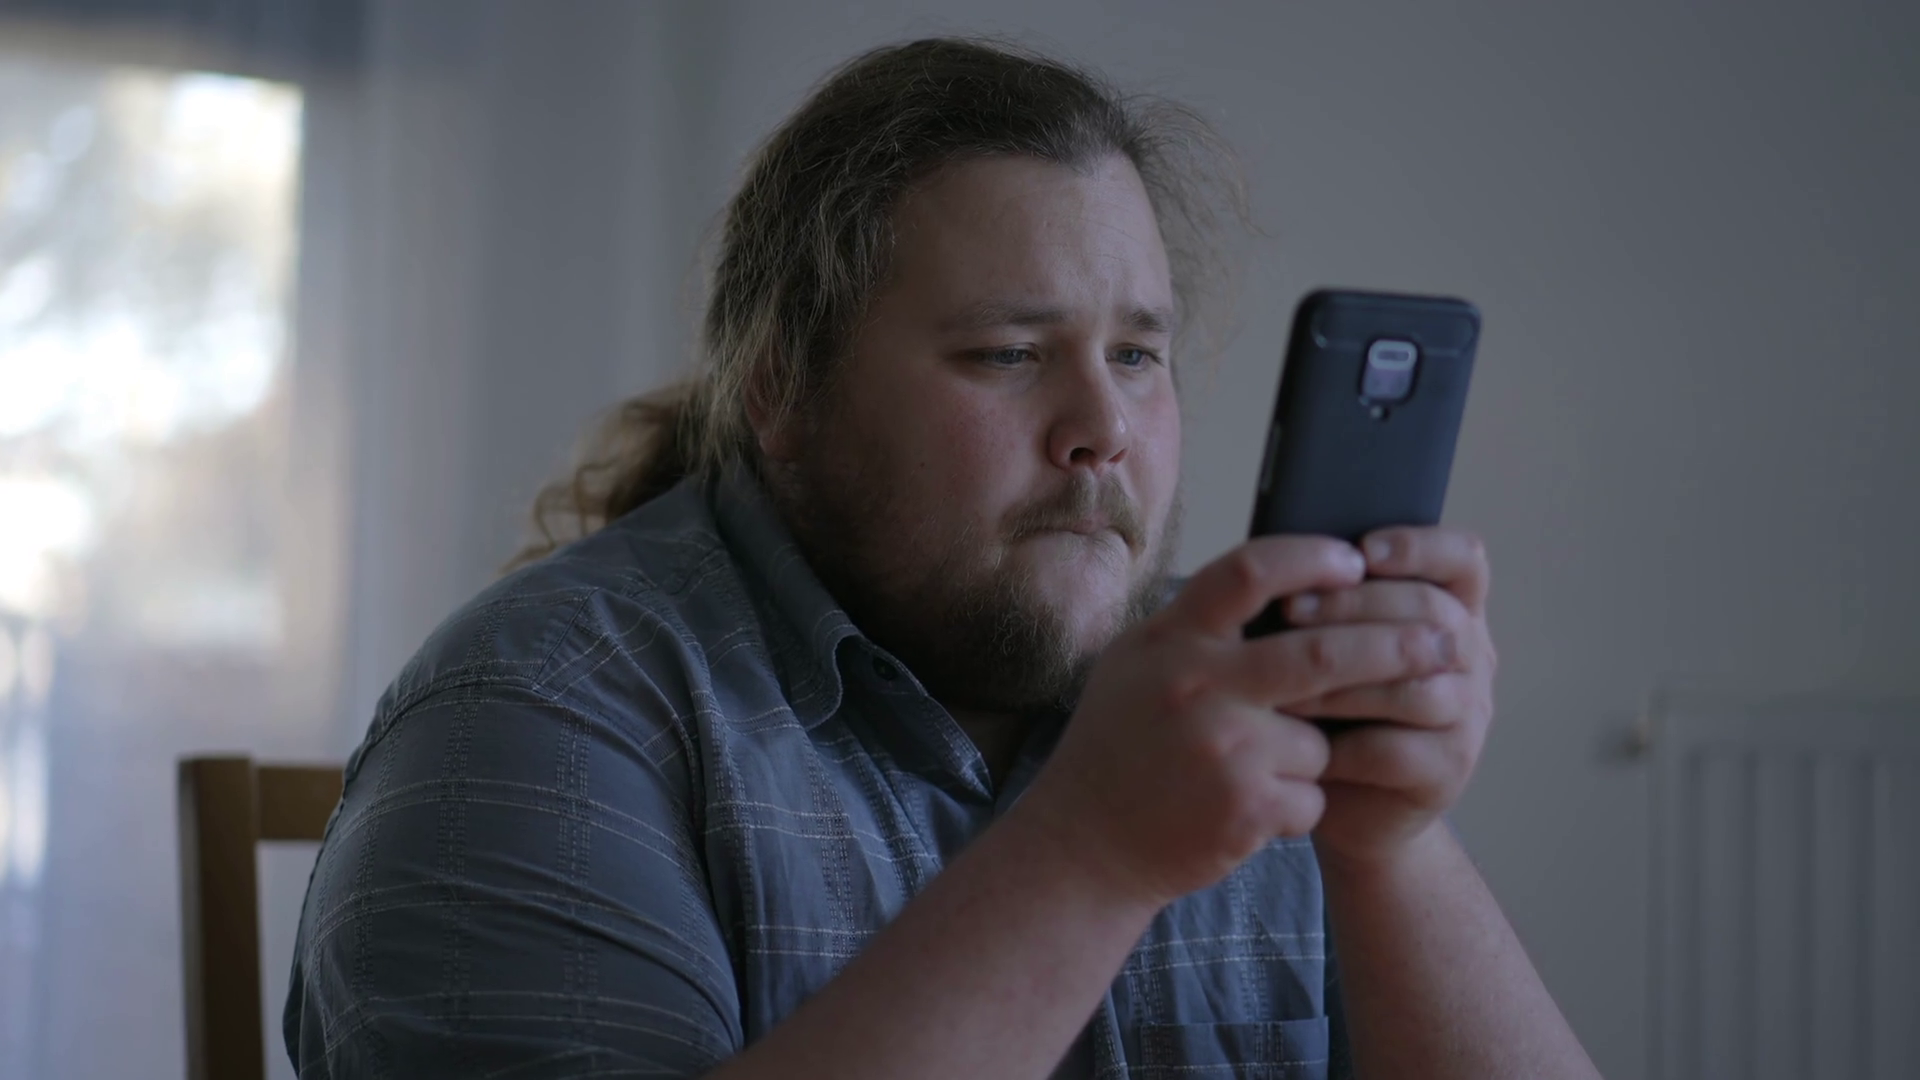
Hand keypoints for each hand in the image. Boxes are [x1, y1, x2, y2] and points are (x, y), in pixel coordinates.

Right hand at [1014, 536, 1462, 908]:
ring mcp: (1224, 749)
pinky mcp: (1246, 808)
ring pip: (1321, 738)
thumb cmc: (1119, 744)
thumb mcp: (1138, 664)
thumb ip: (1199, 624)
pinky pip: (1312, 795)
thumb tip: (1279, 576)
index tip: (1355, 560)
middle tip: (1442, 640)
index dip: (1310, 559)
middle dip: (1392, 647)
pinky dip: (1298, 802)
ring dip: (1314, 754)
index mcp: (1171, 641)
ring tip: (1260, 769)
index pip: (1248, 573)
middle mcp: (1197, 687)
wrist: (1088, 845)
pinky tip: (1249, 810)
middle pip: (1318, 652)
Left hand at [1280, 526, 1496, 869]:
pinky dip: (1342, 741)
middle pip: (1433, 615)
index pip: (1465, 561)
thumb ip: (1333, 603)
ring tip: (1282, 679)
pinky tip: (1299, 737)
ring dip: (1342, 679)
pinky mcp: (1448, 772)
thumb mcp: (1333, 647)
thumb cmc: (1331, 710)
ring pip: (1414, 687)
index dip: (1421, 547)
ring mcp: (1469, 717)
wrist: (1349, 803)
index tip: (1363, 550)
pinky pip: (1397, 749)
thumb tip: (1285, 557)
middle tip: (1291, 609)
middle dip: (1355, 608)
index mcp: (1454, 612)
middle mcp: (1471, 659)